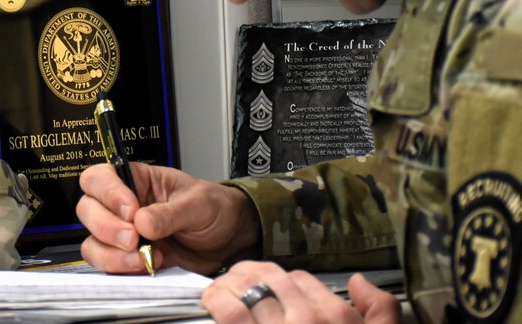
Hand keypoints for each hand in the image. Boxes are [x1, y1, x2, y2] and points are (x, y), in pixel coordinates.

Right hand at [76, 163, 259, 274]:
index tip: (130, 211)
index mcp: (136, 180)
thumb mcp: (198, 204)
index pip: (100, 177)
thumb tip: (142, 222)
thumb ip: (170, 212)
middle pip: (87, 209)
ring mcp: (123, 233)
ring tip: (143, 258)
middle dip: (106, 227)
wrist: (228, 240)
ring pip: (92, 241)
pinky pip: (107, 265)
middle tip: (134, 239)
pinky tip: (148, 266)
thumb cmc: (213, 209)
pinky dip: (121, 270)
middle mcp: (122, 205)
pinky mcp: (128, 258)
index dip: (107, 193)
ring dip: (112, 254)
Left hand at [202, 261, 400, 322]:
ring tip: (223, 287)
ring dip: (232, 283)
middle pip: (273, 277)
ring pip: (250, 288)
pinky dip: (218, 300)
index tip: (272, 286)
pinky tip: (213, 300)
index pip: (303, 279)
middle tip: (240, 280)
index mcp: (337, 319)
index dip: (284, 280)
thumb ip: (381, 312)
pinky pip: (231, 311)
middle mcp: (309, 322)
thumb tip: (361, 283)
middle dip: (254, 275)